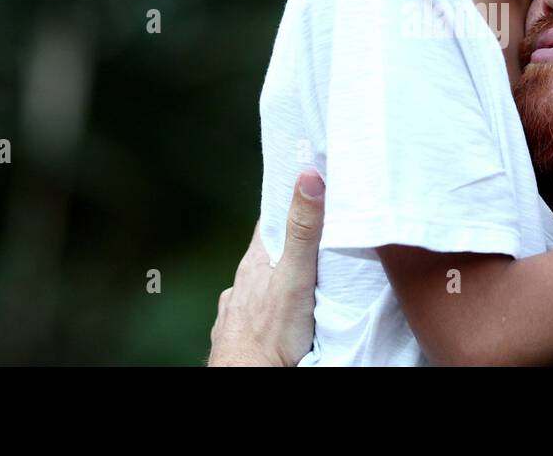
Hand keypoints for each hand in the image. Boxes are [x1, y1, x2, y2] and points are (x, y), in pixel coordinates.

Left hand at [208, 172, 323, 366]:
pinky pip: (255, 316)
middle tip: (316, 240)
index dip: (286, 207)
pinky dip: (268, 311)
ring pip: (259, 287)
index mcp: (255, 263)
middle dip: (287, 248)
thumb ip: (304, 231)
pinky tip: (278, 317)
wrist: (248, 376)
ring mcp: (236, 311)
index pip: (268, 223)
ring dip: (277, 281)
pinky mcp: (238, 335)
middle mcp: (241, 285)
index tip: (304, 192)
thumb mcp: (296, 275)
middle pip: (266, 257)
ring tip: (302, 281)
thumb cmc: (271, 332)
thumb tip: (308, 177)